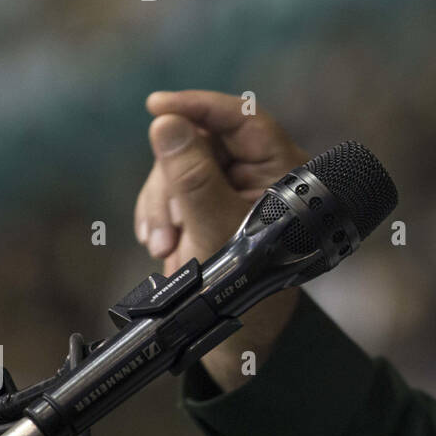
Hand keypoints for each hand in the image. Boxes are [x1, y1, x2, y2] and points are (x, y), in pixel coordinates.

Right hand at [133, 91, 310, 392]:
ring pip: (178, 165)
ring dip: (162, 204)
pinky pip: (170, 189)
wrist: (240, 330)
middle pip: (199, 142)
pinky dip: (159, 214)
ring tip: (165, 244)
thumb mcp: (214, 226)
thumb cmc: (246, 280)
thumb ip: (191, 176)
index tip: (157, 105)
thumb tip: (166, 123)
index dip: (198, 106)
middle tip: (168, 223)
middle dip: (172, 180)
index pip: (241, 118)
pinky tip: (162, 244)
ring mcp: (229, 186)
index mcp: (279, 168)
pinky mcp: (206, 203)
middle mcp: (256, 171)